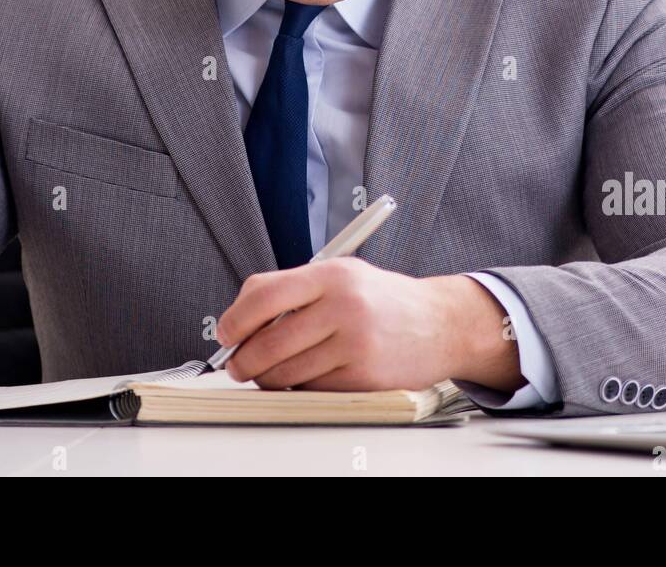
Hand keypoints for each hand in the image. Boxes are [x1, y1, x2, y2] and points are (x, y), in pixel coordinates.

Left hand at [214, 257, 525, 393]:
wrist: (440, 324)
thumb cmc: (383, 300)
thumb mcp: (342, 275)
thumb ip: (294, 289)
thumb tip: (241, 318)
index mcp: (332, 275)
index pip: (264, 295)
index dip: (235, 319)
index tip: (225, 332)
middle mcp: (344, 306)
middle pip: (269, 341)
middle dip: (243, 360)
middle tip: (237, 365)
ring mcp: (355, 344)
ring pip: (286, 372)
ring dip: (267, 379)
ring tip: (267, 373)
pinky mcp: (365, 377)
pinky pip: (312, 390)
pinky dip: (299, 388)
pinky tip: (305, 377)